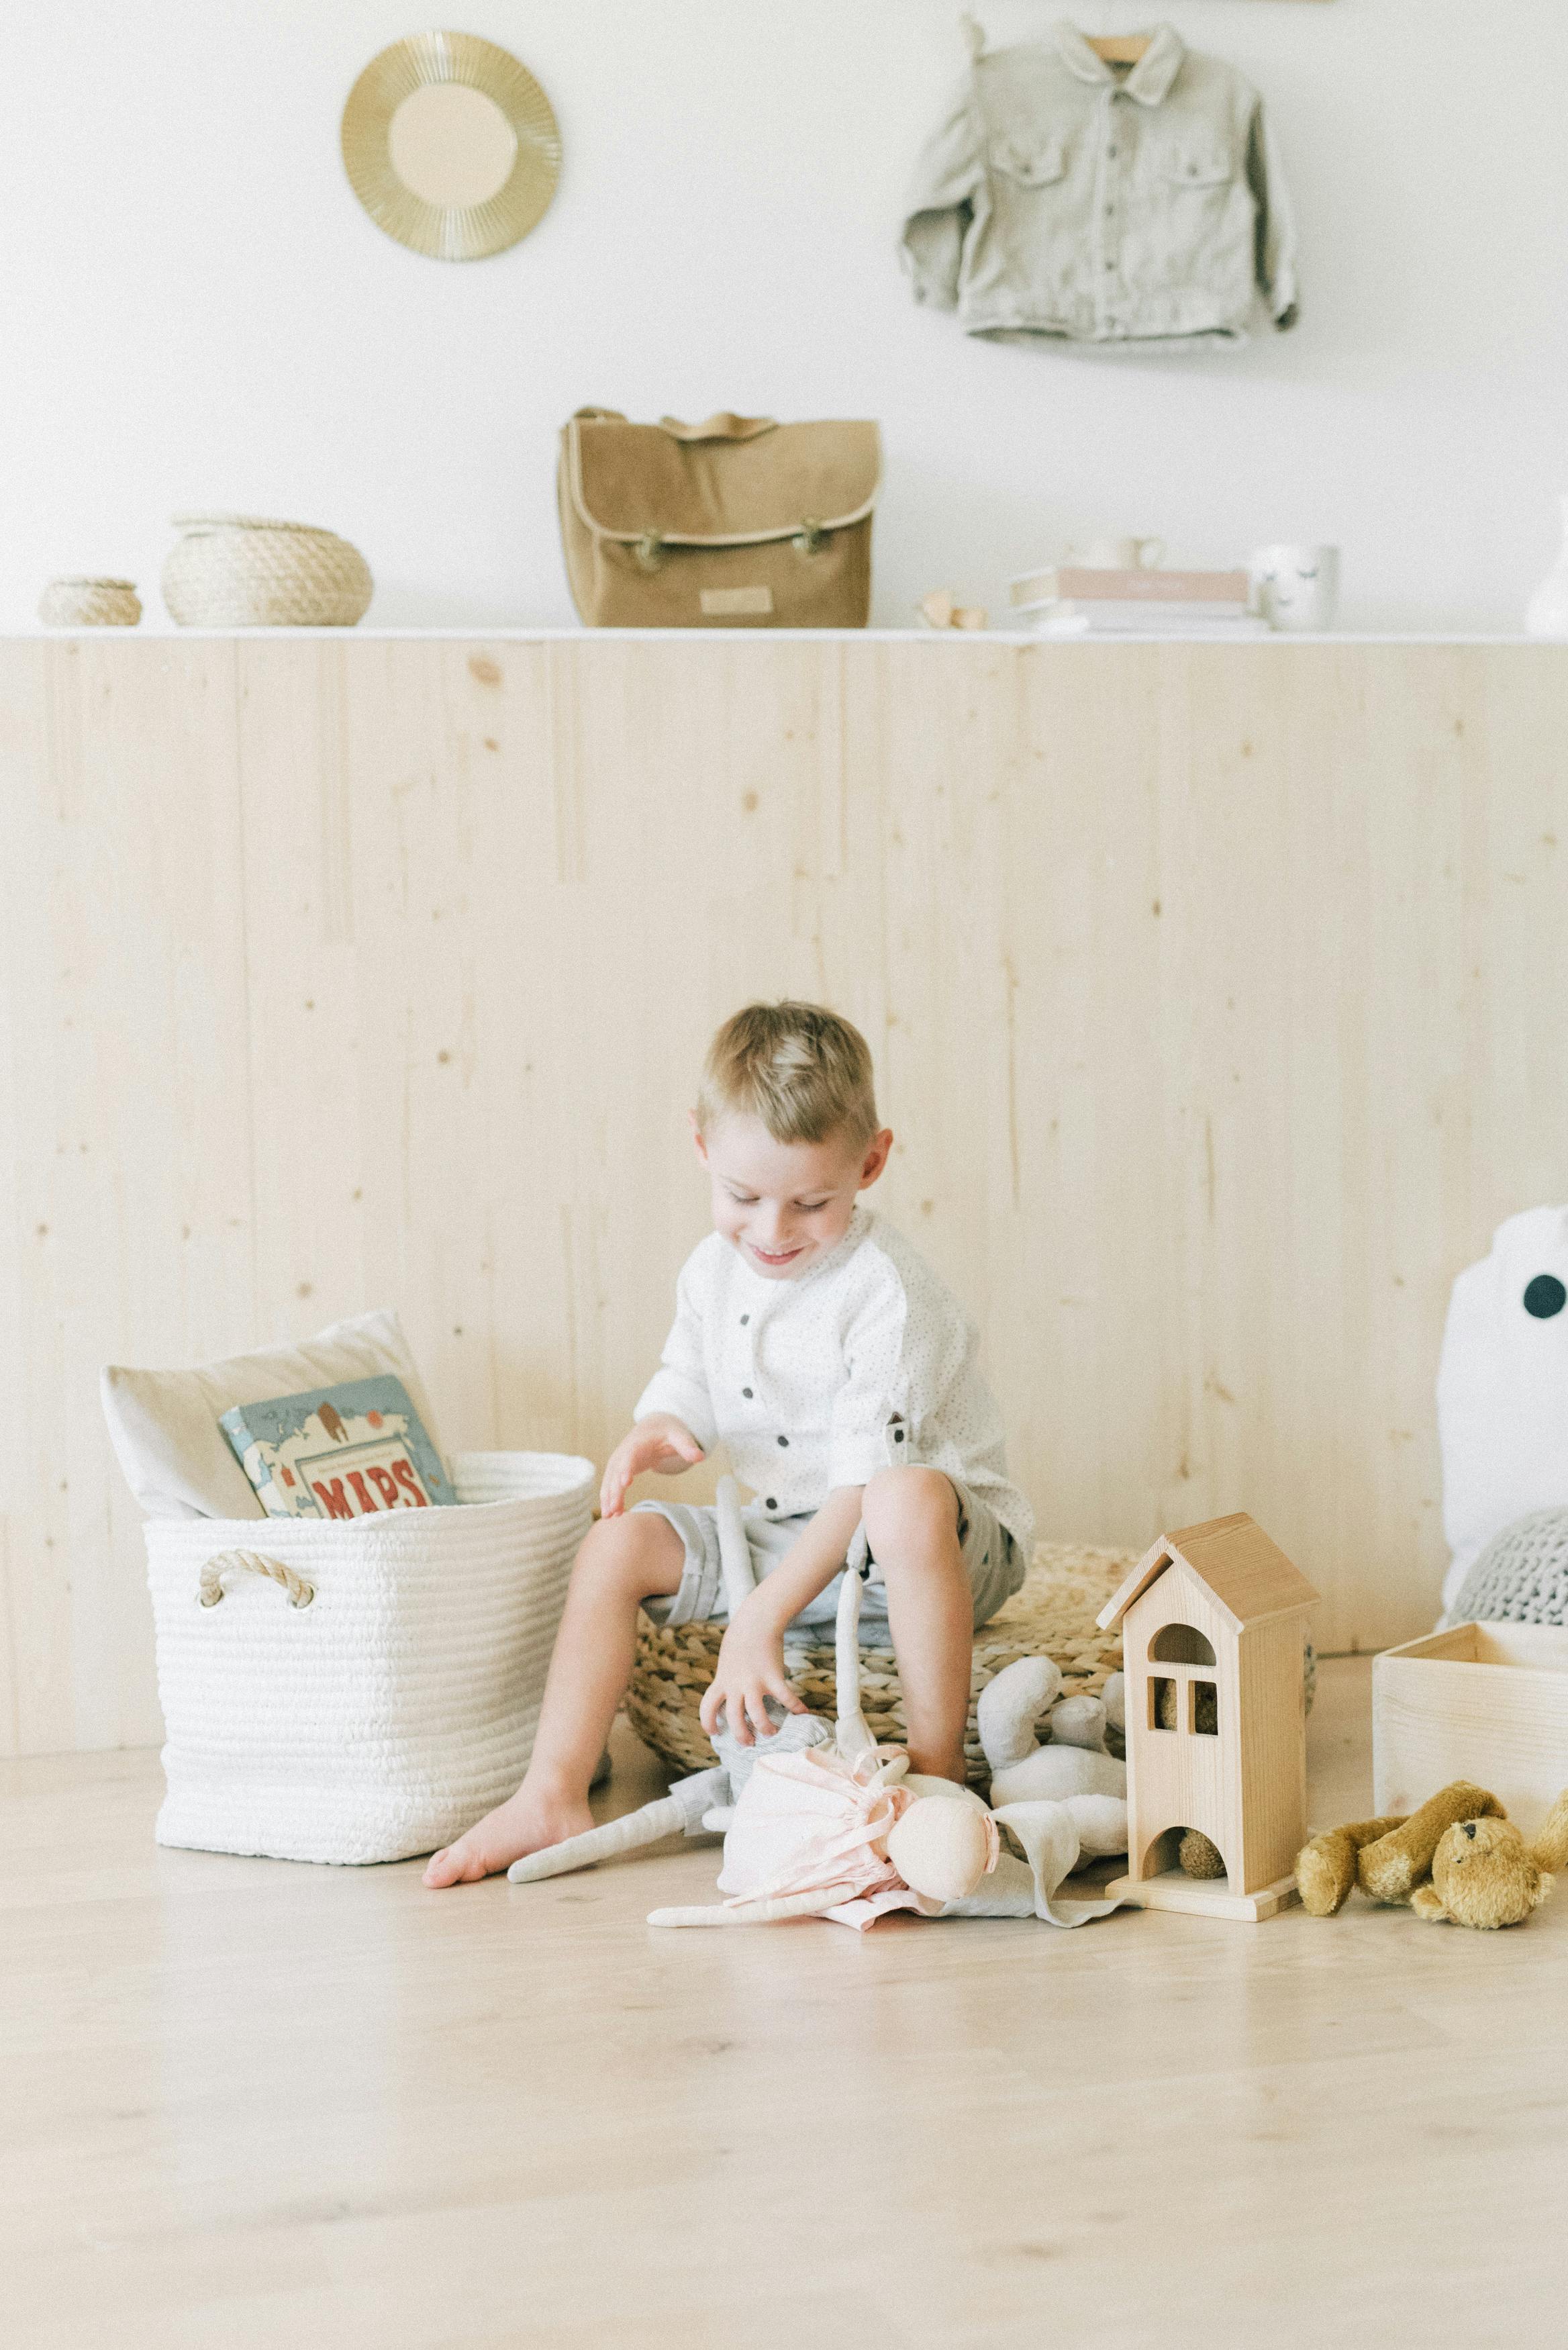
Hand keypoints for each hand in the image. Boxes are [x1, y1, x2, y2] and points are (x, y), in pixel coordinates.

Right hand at [599, 1415, 703, 1516]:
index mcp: (638, 1443)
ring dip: (608, 1498)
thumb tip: (700, 1457)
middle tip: (615, 1510)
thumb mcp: (679, 1435)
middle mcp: (624, 1452)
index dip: (626, 1468)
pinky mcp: (618, 1469)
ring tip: (609, 1517)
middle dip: (614, 1491)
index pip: (630, 1455)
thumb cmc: (667, 1431)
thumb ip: (687, 1446)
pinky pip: (611, 1484)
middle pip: (617, 1472)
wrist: (654, 1426)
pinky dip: (609, 1498)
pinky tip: (612, 1514)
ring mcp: (619, 1461)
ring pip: (610, 1480)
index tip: (626, 1483)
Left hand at [699, 1591, 808, 1746]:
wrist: (755, 1620)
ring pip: (757, 1715)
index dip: (708, 1723)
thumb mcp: (727, 1660)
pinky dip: (796, 1707)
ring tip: (772, 1732)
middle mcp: (735, 1685)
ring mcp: (754, 1682)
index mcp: (722, 1681)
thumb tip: (735, 1689)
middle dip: (741, 1735)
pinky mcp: (772, 1677)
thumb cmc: (741, 1637)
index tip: (715, 1732)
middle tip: (749, 1742)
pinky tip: (804, 1713)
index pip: (707, 1707)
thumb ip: (729, 1677)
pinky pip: (786, 1697)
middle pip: (734, 1719)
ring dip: (765, 1727)